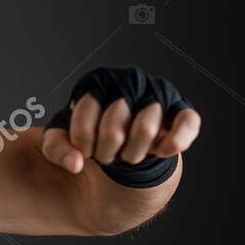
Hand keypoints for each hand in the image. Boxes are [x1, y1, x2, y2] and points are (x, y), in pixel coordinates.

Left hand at [41, 70, 201, 173]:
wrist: (124, 147)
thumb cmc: (93, 136)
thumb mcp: (65, 139)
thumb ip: (57, 148)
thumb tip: (74, 163)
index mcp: (97, 82)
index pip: (85, 113)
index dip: (82, 143)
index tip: (84, 150)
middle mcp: (129, 81)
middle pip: (114, 127)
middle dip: (106, 153)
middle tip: (106, 156)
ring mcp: (157, 94)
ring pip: (146, 128)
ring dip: (132, 155)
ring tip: (128, 155)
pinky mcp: (181, 111)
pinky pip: (187, 123)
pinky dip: (172, 144)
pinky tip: (159, 152)